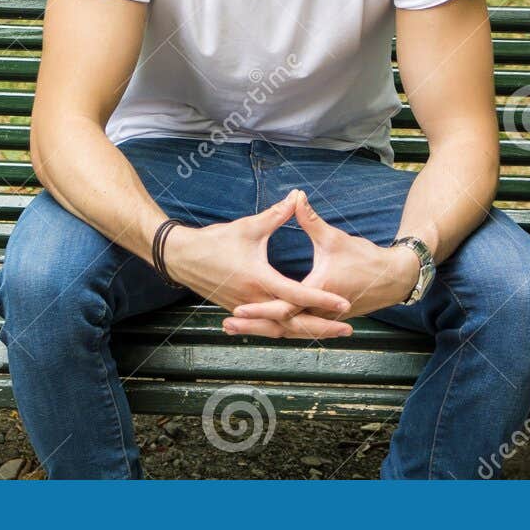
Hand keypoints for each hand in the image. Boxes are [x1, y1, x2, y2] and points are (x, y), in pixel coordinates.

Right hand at [161, 189, 351, 328]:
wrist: (181, 257)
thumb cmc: (214, 241)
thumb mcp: (248, 227)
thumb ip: (276, 215)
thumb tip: (297, 196)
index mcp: (259, 280)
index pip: (298, 294)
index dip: (323, 299)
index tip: (345, 304)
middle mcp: (254, 300)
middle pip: (294, 323)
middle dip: (322, 328)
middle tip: (348, 329)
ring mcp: (246, 309)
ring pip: (281, 329)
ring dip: (307, 332)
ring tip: (331, 332)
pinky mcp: (240, 311)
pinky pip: (268, 327)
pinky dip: (287, 331)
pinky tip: (299, 330)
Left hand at [222, 192, 420, 338]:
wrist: (392, 279)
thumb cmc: (364, 259)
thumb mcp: (333, 238)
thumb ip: (310, 219)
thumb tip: (296, 195)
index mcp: (316, 292)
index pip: (283, 306)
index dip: (259, 307)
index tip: (237, 307)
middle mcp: (317, 311)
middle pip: (279, 324)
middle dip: (252, 326)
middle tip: (226, 324)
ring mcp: (321, 318)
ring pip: (286, 330)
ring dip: (261, 329)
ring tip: (234, 328)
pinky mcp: (323, 319)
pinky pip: (296, 327)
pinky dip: (277, 328)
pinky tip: (260, 327)